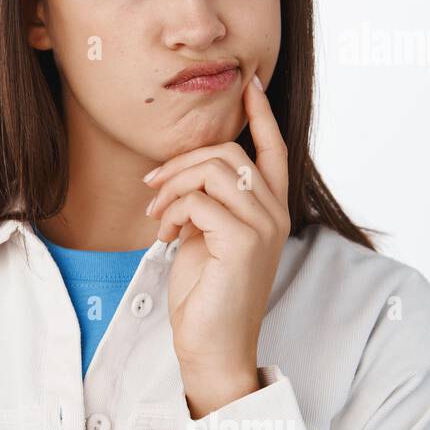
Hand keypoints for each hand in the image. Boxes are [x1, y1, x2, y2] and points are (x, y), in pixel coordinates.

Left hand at [141, 73, 290, 417]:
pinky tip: (165, 237)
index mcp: (272, 211)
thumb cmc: (206, 294)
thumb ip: (210, 202)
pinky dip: (173, 212)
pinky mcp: (245, 242)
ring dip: (173, 187)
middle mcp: (277, 214)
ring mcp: (265, 227)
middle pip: (231, 154)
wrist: (212, 346)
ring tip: (157, 217)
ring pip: (215, 170)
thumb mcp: (207, 237)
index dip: (261, 114)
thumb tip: (186, 173)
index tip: (247, 84)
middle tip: (152, 188)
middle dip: (182, 162)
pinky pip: (200, 200)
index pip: (274, 150)